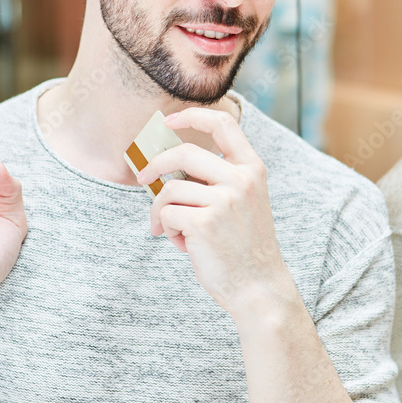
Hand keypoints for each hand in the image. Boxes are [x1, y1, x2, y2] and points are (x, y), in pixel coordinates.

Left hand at [136, 107, 287, 315]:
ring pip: (169, 189)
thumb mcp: (242, 200)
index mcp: (252, 169)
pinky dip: (166, 229)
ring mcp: (224, 200)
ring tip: (174, 231)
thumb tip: (167, 163)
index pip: (223, 123)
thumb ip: (216, 178)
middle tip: (142, 178)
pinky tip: (183, 245)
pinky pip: (165, 213)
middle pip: (184, 153)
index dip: (192, 115)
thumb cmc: (243, 245)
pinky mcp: (204, 223)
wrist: (258, 287)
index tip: (169, 122)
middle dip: (155, 164)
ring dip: (162, 211)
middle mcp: (241, 179)